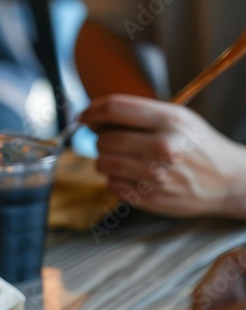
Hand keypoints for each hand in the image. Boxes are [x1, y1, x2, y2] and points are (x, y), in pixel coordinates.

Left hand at [79, 94, 245, 218]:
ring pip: (102, 163)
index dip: (91, 111)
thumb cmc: (198, 147)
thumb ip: (141, 116)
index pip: (114, 108)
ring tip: (126, 160)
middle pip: (103, 140)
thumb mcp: (179, 120)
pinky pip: (110, 185)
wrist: (228, 181)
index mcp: (168, 121)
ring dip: (107, 161)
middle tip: (116, 143)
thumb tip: (96, 117)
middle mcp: (161, 146)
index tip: (84, 117)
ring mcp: (154, 174)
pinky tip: (134, 177)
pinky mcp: (148, 197)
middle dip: (102, 141)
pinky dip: (116, 181)